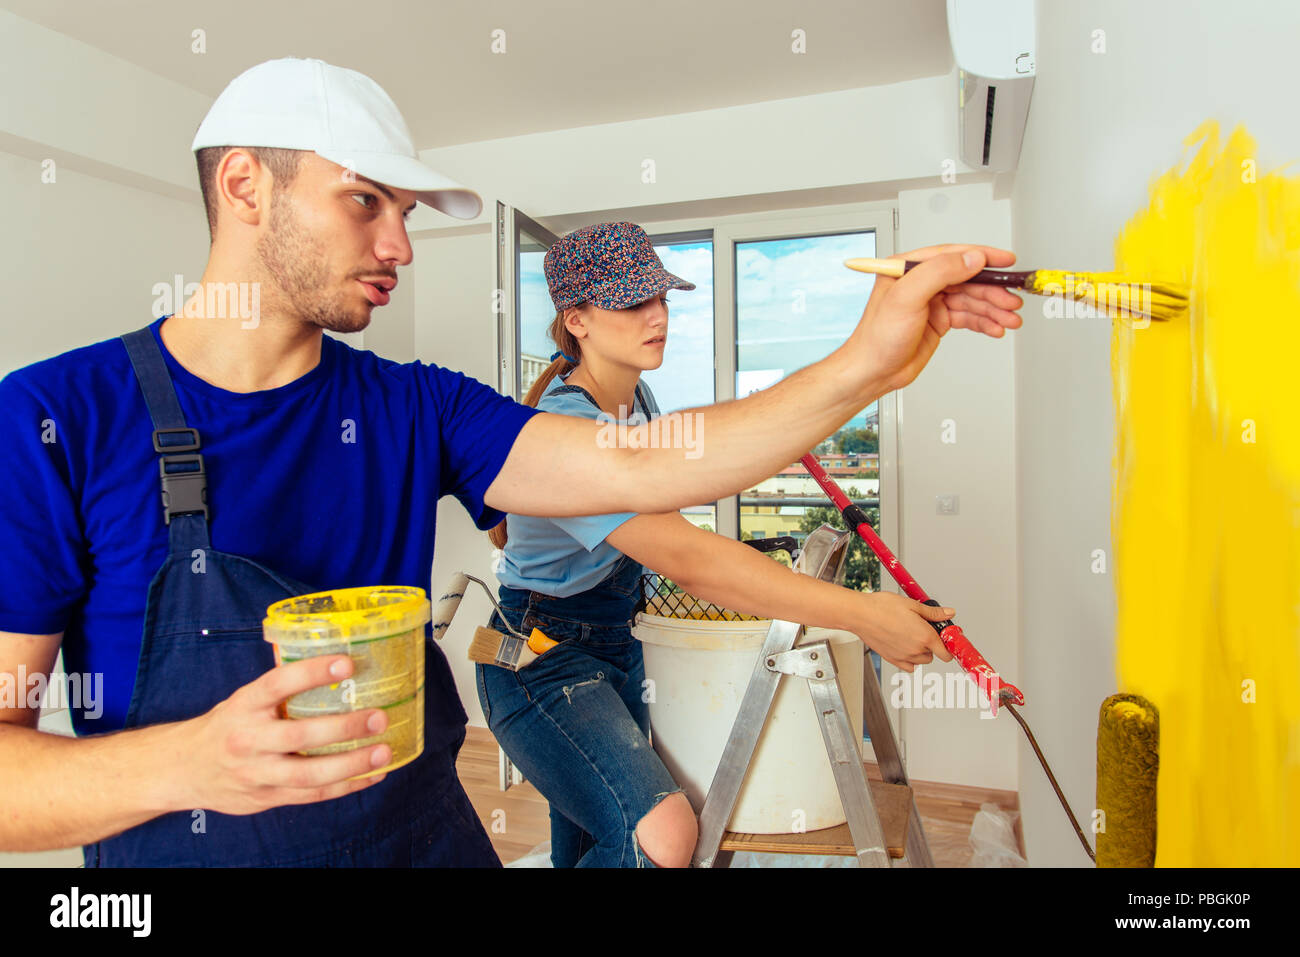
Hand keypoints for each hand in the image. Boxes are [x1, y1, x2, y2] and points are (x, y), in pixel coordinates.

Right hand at [170, 655, 391, 814]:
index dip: (312, 673)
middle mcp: (248, 740)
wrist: (184, 769)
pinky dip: (345, 787)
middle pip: (297, 735)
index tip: (347, 664)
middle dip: (343, 728)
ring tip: (384, 752)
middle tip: (378, 717)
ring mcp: (256, 773)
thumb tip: (328, 652)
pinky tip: (372, 775)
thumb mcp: (244, 699)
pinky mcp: (266, 798)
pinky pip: (311, 795)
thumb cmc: (227, 726)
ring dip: (351, 765)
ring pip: (308, 775)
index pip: (277, 684)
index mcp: (244, 705)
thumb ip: (281, 685)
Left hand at [847, 244, 1023, 392]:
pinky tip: (996, 328)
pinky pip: (967, 316)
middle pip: (967, 279)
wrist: (873, 372)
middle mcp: (921, 282)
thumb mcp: (907, 297)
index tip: (1005, 260)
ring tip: (1010, 319)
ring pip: (971, 299)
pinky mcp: (938, 321)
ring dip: (993, 309)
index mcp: (908, 267)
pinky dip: (984, 322)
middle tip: (1012, 301)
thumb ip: (939, 272)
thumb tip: (971, 258)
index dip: (981, 256)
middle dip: (992, 291)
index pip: (951, 254)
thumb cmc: (878, 337)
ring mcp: (931, 302)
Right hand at [851, 593, 956, 671]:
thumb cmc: (882, 607)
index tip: (946, 639)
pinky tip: (904, 646)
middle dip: (931, 644)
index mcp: (925, 636)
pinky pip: (908, 667)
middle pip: (934, 655)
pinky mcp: (892, 659)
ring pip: (921, 661)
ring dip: (921, 652)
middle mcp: (916, 650)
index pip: (946, 652)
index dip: (948, 646)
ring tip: (911, 636)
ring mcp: (903, 656)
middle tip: (922, 629)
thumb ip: (933, 613)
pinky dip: (910, 660)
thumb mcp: (913, 604)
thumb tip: (948, 613)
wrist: (860, 614)